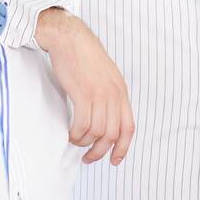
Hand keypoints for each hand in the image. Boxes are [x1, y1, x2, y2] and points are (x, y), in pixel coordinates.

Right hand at [37, 8, 135, 164]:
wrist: (70, 38)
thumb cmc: (84, 57)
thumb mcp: (106, 77)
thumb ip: (109, 96)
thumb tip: (105, 118)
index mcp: (121, 93)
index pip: (129, 127)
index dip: (123, 147)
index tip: (114, 160)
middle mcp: (114, 96)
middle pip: (112, 134)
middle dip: (100, 152)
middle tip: (88, 158)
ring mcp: (99, 95)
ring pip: (97, 132)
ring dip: (84, 143)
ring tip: (75, 141)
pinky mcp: (82, 94)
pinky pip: (82, 124)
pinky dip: (76, 134)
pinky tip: (70, 133)